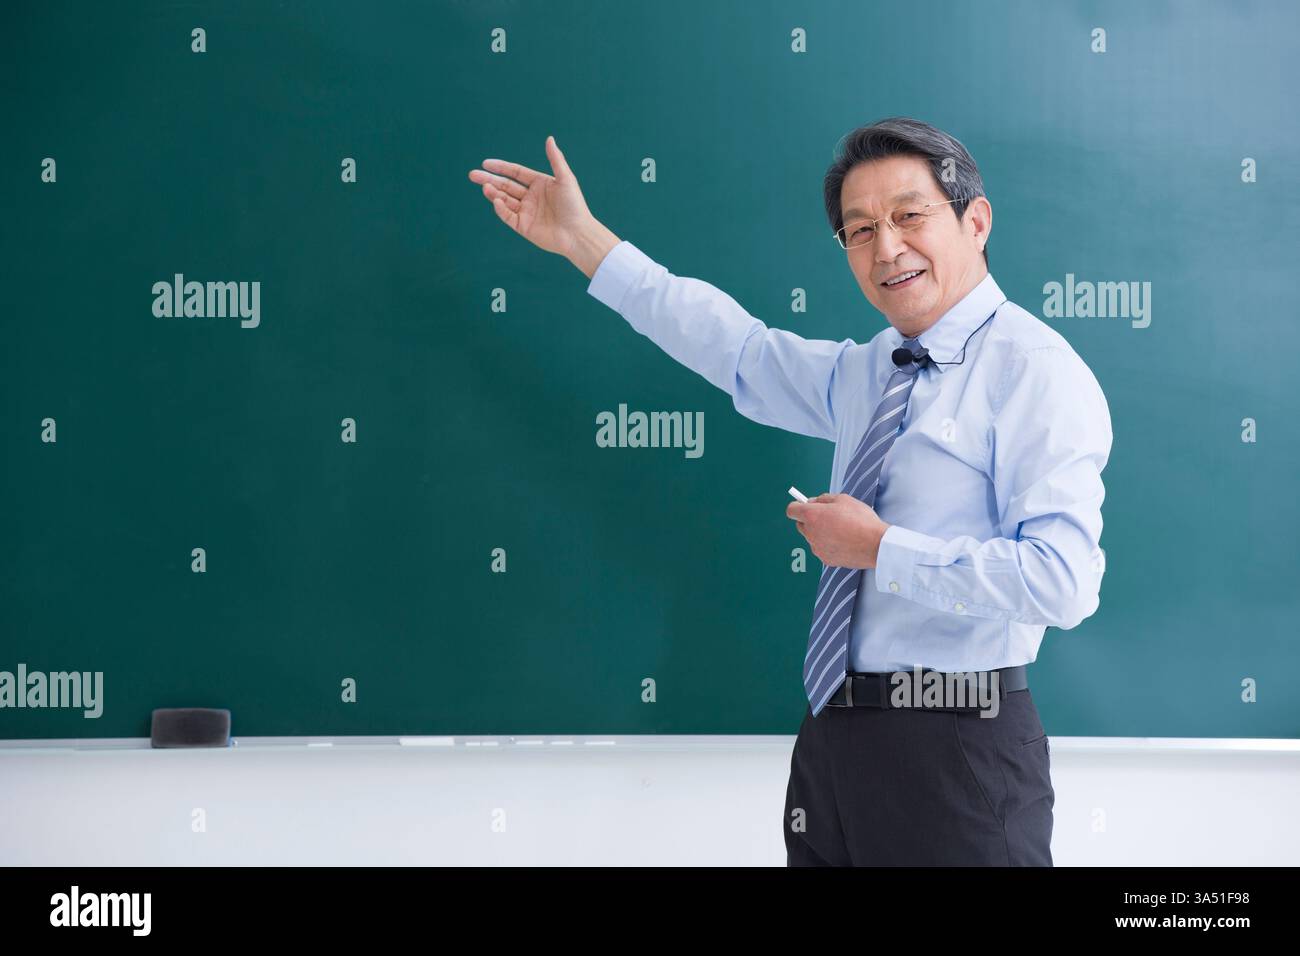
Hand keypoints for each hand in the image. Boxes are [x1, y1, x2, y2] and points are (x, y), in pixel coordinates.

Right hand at [468, 135, 616, 272]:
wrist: (578, 233)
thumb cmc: (575, 205)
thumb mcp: (565, 178)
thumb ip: (555, 159)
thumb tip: (549, 138)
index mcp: (539, 184)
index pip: (515, 173)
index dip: (500, 167)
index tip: (486, 163)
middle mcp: (531, 197)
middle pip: (505, 185)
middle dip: (489, 180)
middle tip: (472, 174)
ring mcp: (526, 212)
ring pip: (504, 200)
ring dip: (493, 193)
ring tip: (484, 187)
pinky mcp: (523, 227)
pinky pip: (508, 216)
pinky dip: (501, 209)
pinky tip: (497, 201)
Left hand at [786, 493, 889, 568]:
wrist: (875, 545)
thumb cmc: (861, 520)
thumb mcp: (843, 499)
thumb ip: (824, 499)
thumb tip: (815, 501)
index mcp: (812, 516)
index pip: (791, 510)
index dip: (798, 506)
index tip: (805, 505)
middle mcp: (811, 533)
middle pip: (800, 524)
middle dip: (809, 519)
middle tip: (826, 516)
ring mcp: (817, 548)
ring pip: (812, 537)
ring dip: (820, 533)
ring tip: (840, 529)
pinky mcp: (826, 559)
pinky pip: (822, 549)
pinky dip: (828, 545)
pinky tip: (843, 541)